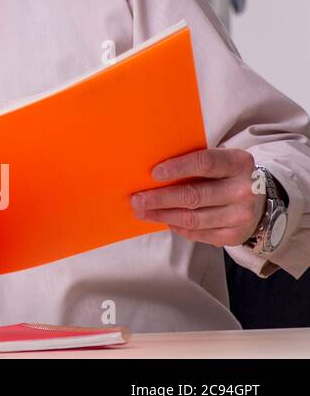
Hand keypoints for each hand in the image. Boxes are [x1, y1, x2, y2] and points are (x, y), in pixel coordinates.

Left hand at [130, 148, 264, 246]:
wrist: (258, 199)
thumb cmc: (225, 174)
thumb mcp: (218, 159)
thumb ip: (193, 161)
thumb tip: (151, 172)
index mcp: (239, 163)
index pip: (205, 164)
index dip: (178, 168)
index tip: (153, 174)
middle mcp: (244, 190)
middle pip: (194, 196)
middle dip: (160, 199)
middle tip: (137, 200)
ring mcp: (242, 215)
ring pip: (194, 218)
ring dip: (163, 216)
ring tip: (142, 212)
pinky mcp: (236, 235)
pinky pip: (200, 234)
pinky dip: (179, 228)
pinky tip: (165, 221)